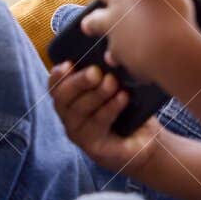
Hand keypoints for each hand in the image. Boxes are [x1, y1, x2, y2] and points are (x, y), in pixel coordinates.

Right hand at [48, 60, 164, 176]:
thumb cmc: (128, 111)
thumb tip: (107, 53)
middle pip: (62, 97)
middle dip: (79, 81)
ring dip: (97, 94)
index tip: (68, 63)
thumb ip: (106, 72)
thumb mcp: (116, 87)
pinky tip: (122, 97)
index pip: (55, 86)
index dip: (57, 75)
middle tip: (96, 72)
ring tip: (113, 82)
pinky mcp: (91, 146)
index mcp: (70, 100)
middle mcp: (69, 116)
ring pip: (79, 110)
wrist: (145, 141)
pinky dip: (110, 108)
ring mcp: (78, 133)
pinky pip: (97, 123)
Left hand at [82, 0, 197, 86]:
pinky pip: (129, 66)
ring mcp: (121, 47)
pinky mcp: (132, 67)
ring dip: (113, 45)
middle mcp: (113, 23)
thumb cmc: (168, 11)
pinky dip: (132, 64)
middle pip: (95, 22)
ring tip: (114, 49)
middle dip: (92, 21)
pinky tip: (138, 65)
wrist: (173, 53)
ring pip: (111, 46)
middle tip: (88, 23)